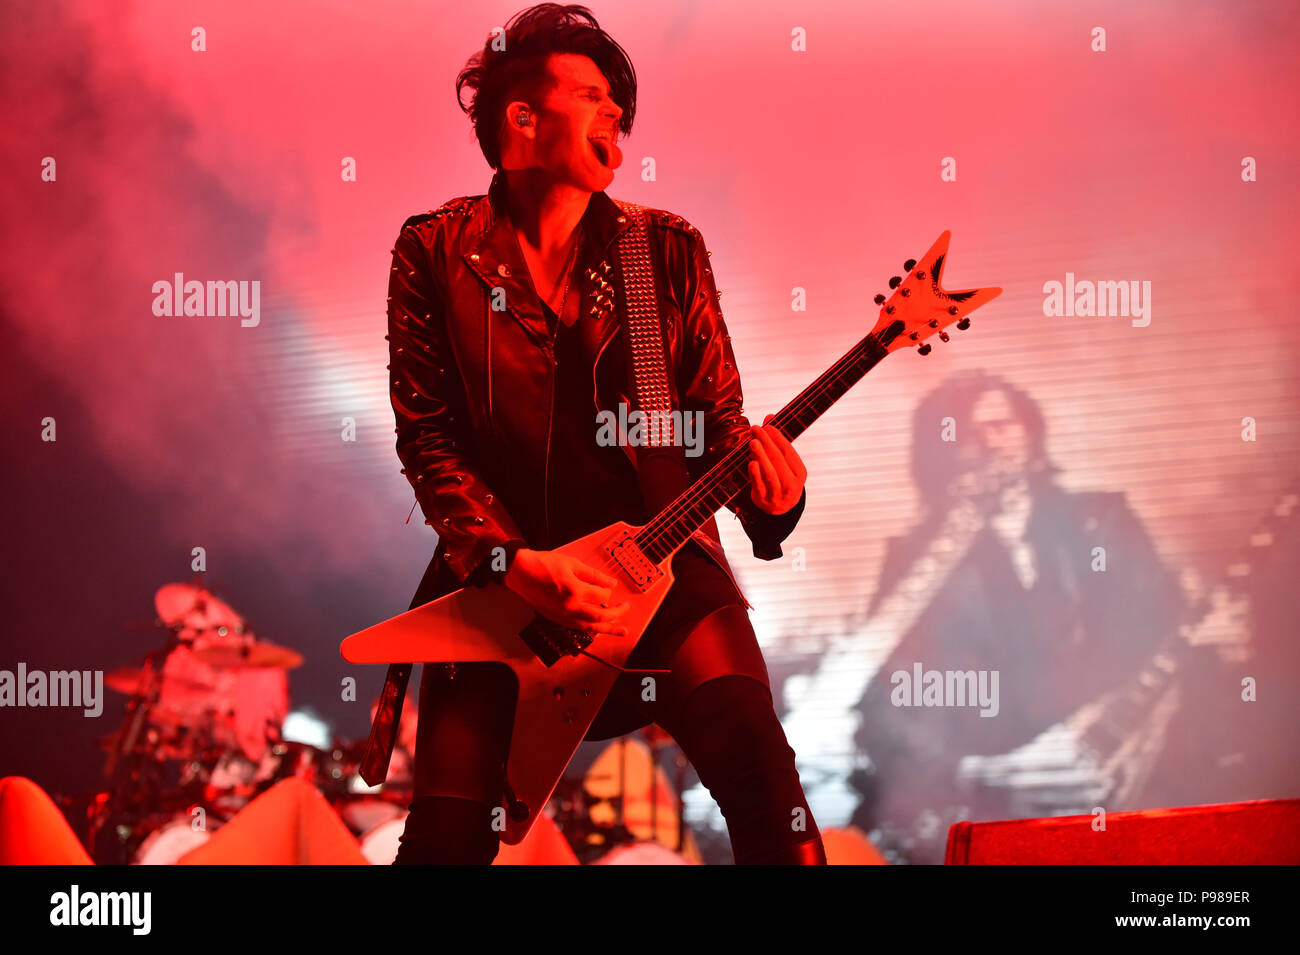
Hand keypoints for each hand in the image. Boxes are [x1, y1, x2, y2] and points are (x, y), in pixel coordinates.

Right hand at [503, 548, 629, 638]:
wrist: (519, 572)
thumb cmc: (541, 565)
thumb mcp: (571, 563)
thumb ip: (593, 574)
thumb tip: (610, 583)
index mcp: (574, 591)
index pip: (602, 595)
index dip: (610, 590)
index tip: (612, 586)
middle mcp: (569, 607)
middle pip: (600, 616)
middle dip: (616, 614)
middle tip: (625, 608)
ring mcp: (562, 615)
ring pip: (590, 627)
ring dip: (607, 628)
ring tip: (620, 630)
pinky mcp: (556, 618)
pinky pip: (578, 628)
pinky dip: (590, 628)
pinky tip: (597, 628)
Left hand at [747, 414, 805, 514]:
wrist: (780, 508)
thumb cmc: (781, 477)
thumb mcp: (783, 462)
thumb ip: (776, 440)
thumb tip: (769, 416)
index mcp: (799, 473)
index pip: (789, 452)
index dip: (778, 438)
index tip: (768, 426)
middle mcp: (791, 484)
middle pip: (779, 461)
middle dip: (767, 443)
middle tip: (756, 429)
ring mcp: (778, 494)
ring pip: (770, 473)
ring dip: (761, 456)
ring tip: (753, 442)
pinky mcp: (763, 500)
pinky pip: (759, 486)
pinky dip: (755, 474)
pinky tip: (751, 462)